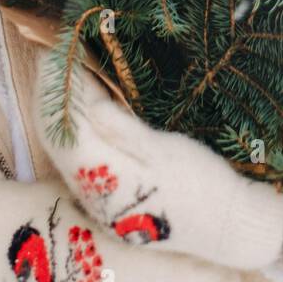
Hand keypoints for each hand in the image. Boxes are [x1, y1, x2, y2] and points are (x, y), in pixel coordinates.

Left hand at [32, 49, 282, 272]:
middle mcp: (92, 194)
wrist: (230, 228)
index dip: (56, 89)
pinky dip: (78, 126)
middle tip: (53, 55)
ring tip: (63, 73)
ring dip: (62, 110)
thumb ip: (121, 129)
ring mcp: (100, 199)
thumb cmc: (203, 187)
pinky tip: (86, 106)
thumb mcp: (164, 152)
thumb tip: (86, 100)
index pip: (64, 128)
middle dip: (52, 96)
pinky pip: (82, 155)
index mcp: (104, 180)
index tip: (56, 53)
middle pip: (58, 138)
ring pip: (67, 147)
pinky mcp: (112, 197)